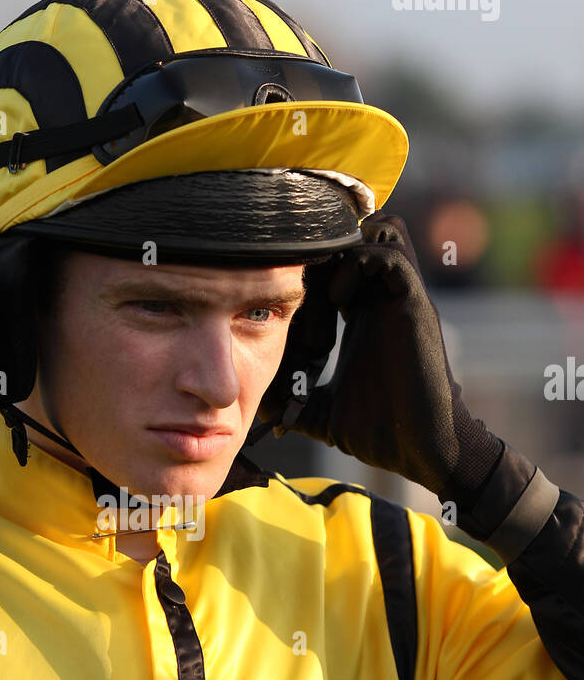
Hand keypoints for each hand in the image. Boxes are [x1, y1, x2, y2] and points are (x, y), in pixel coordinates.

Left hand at [291, 213, 502, 503]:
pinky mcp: (414, 304)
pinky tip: (338, 301)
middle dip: (325, 247)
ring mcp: (400, 298)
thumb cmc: (380, 431)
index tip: (282, 295)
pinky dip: (360, 264)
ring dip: (345, 248)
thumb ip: (295, 401)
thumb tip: (258, 408)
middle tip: (299, 280)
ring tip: (322, 287)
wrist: (421, 448)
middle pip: (360, 234)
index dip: (309, 266)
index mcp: (362, 315)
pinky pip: (390, 254)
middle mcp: (383, 298)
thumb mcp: (322, 412)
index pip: (339, 260)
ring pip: (381, 232)